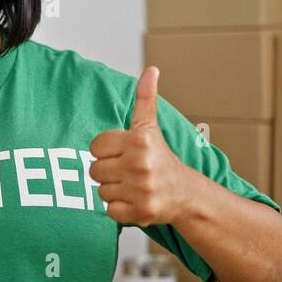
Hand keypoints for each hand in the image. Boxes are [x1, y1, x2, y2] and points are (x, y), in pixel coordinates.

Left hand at [88, 66, 199, 226]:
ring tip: (132, 185)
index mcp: (140, 140)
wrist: (187, 194)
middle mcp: (140, 163)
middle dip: (109, 172)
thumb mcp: (152, 127)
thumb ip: (145, 99)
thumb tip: (151, 70)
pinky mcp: (140, 211)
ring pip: (101, 191)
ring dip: (114, 190)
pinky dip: (119, 208)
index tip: (123, 153)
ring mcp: (140, 189)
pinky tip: (134, 200)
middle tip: (128, 171)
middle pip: (94, 170)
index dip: (106, 151)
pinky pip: (109, 210)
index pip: (95, 146)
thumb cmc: (162, 159)